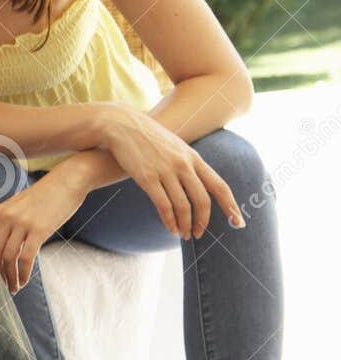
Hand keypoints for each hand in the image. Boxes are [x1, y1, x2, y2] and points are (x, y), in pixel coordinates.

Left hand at [0, 172, 84, 292]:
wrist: (67, 181)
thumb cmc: (45, 195)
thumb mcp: (19, 205)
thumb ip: (7, 221)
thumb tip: (0, 244)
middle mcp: (5, 216)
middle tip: (3, 285)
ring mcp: (21, 223)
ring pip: (8, 257)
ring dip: (10, 276)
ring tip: (14, 287)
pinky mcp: (39, 229)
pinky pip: (25, 257)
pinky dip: (23, 273)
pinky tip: (25, 281)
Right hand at [93, 104, 245, 237]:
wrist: (121, 125)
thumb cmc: (147, 137)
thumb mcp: (175, 145)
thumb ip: (188, 162)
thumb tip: (197, 182)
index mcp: (193, 158)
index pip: (219, 186)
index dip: (231, 206)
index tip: (238, 223)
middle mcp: (183, 165)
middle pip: (202, 200)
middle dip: (203, 221)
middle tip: (198, 234)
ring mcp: (165, 171)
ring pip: (183, 206)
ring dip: (185, 225)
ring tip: (182, 234)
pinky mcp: (147, 177)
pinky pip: (164, 205)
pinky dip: (169, 220)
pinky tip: (170, 228)